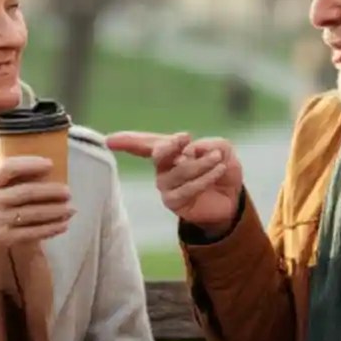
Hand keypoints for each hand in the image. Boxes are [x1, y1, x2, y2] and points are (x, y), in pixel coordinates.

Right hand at [0, 155, 72, 274]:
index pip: (7, 167)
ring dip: (56, 211)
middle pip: (27, 192)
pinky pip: (32, 233)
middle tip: (68, 191)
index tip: (49, 164)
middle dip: (51, 191)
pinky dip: (50, 229)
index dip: (30, 163)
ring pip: (33, 213)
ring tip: (70, 209)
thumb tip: (29, 178)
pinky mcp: (2, 240)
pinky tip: (61, 226)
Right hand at [106, 131, 242, 235]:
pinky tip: (218, 170)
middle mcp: (163, 168)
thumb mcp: (222, 149)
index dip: (128, 141)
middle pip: (158, 154)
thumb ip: (211, 144)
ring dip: (200, 163)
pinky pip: (188, 188)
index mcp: (169, 151)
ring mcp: (166, 186)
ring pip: (179, 171)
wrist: (231, 198)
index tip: (109, 140)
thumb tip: (193, 151)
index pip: (145, 143)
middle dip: (169, 145)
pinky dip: (205, 178)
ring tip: (217, 158)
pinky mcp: (173, 202)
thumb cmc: (221, 169)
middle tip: (184, 138)